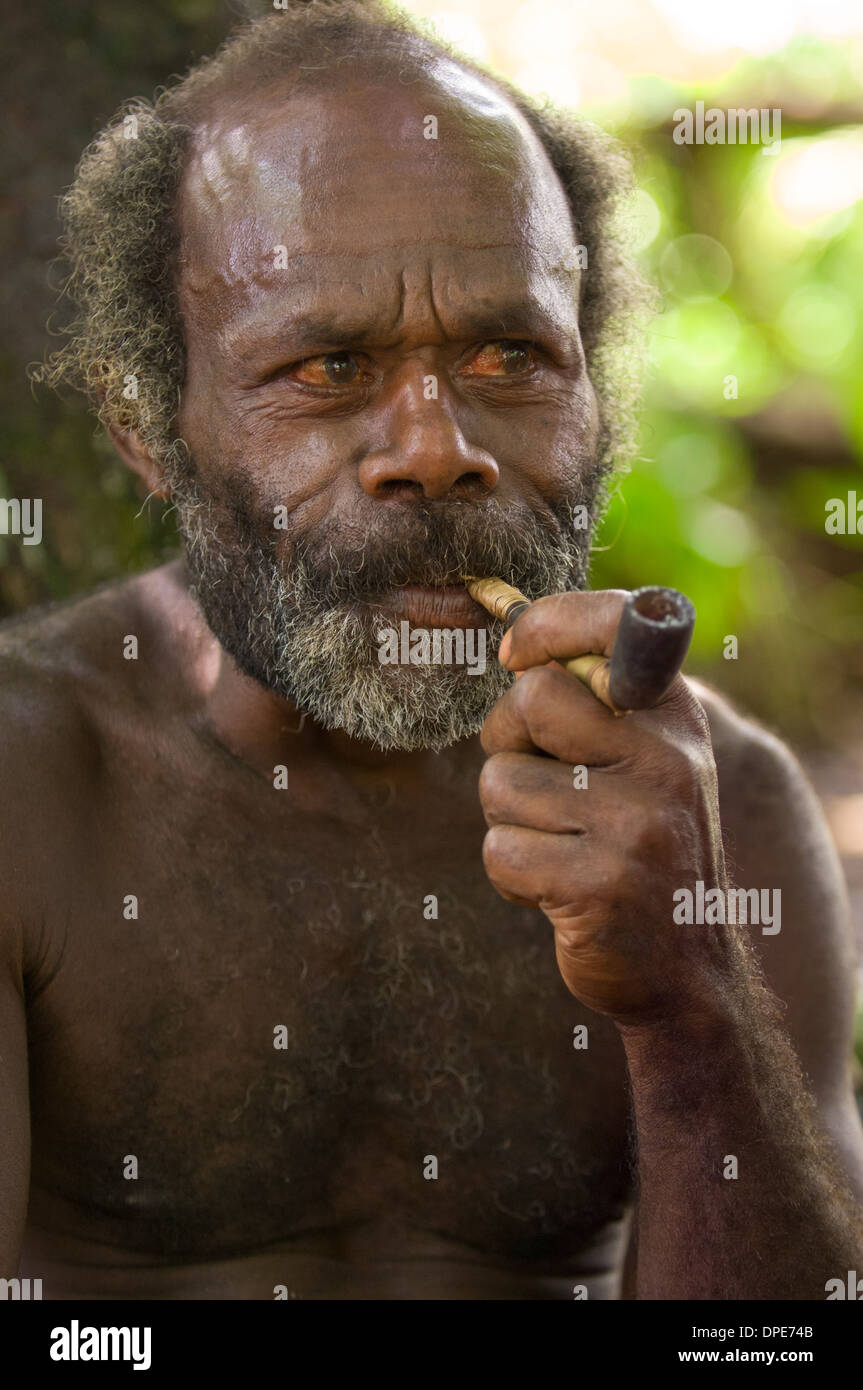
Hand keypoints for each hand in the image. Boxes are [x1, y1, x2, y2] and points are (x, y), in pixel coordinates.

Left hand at [478, 590, 730, 1028]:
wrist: (688, 969)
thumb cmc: (638, 846)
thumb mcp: (646, 761)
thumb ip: (597, 704)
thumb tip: (518, 653)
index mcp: (675, 716)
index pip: (616, 622)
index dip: (548, 625)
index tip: (515, 654)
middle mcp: (666, 759)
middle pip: (531, 699)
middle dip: (507, 739)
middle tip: (538, 780)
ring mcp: (636, 823)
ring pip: (502, 781)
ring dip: (508, 819)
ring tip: (560, 845)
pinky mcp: (600, 884)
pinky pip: (500, 849)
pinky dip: (511, 874)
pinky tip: (556, 889)